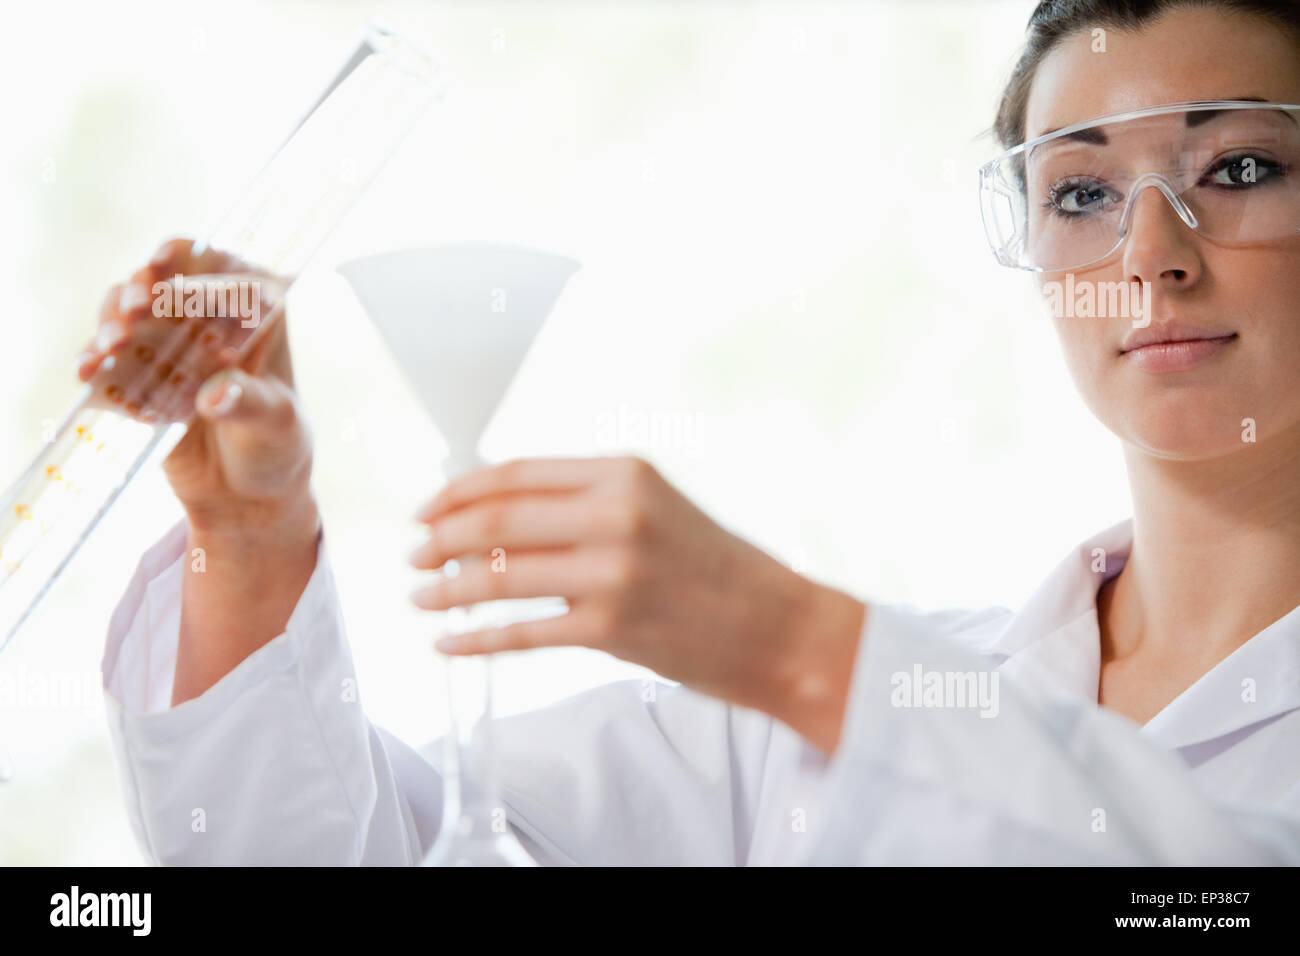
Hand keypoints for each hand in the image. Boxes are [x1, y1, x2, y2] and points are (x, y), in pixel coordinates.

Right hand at [78, 237, 313, 533]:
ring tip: (111, 345)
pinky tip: (88, 370)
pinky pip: (108, 357)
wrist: (245, 495)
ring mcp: (167, 344)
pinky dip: (95, 359)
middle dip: (142, 287)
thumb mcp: (276, 423)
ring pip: (128, 311)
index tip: (165, 266)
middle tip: (134, 310)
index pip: (223, 268)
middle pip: (165, 280)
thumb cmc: (277, 447)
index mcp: (256, 314)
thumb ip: (249, 403)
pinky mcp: (137, 374)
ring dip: (113, 320)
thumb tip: (215, 395)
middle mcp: (207, 319)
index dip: (191, 259)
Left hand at [408, 456, 866, 752]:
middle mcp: (617, 513)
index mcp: (624, 472)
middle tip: (411, 556)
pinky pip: (521, 633)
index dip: (458, 492)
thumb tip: (495, 512)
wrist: (779, 627)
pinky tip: (449, 642)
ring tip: (420, 597)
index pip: (516, 473)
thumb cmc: (714, 568)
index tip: (426, 509)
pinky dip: (475, 638)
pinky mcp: (612, 628)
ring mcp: (613, 572)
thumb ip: (585, 503)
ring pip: (499, 575)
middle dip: (439, 538)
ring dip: (446, 589)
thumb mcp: (655, 508)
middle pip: (497, 519)